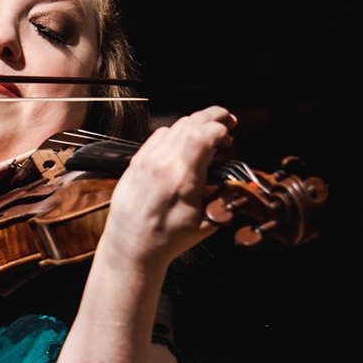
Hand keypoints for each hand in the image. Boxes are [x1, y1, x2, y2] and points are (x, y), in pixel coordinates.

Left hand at [100, 105, 237, 266]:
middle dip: (214, 117)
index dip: (221, 128)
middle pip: (190, 122)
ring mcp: (146, 161)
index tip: (230, 136)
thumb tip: (230, 174)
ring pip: (175, 126)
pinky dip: (177, 133)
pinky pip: (159, 136)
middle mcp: (162, 164)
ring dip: (196, 124)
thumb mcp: (207, 221)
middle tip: (227, 122)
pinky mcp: (136, 162)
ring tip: (208, 135)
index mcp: (183, 179)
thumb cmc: (167, 238)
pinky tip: (184, 143)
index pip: (204, 134)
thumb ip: (221, 194)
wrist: (132, 245)